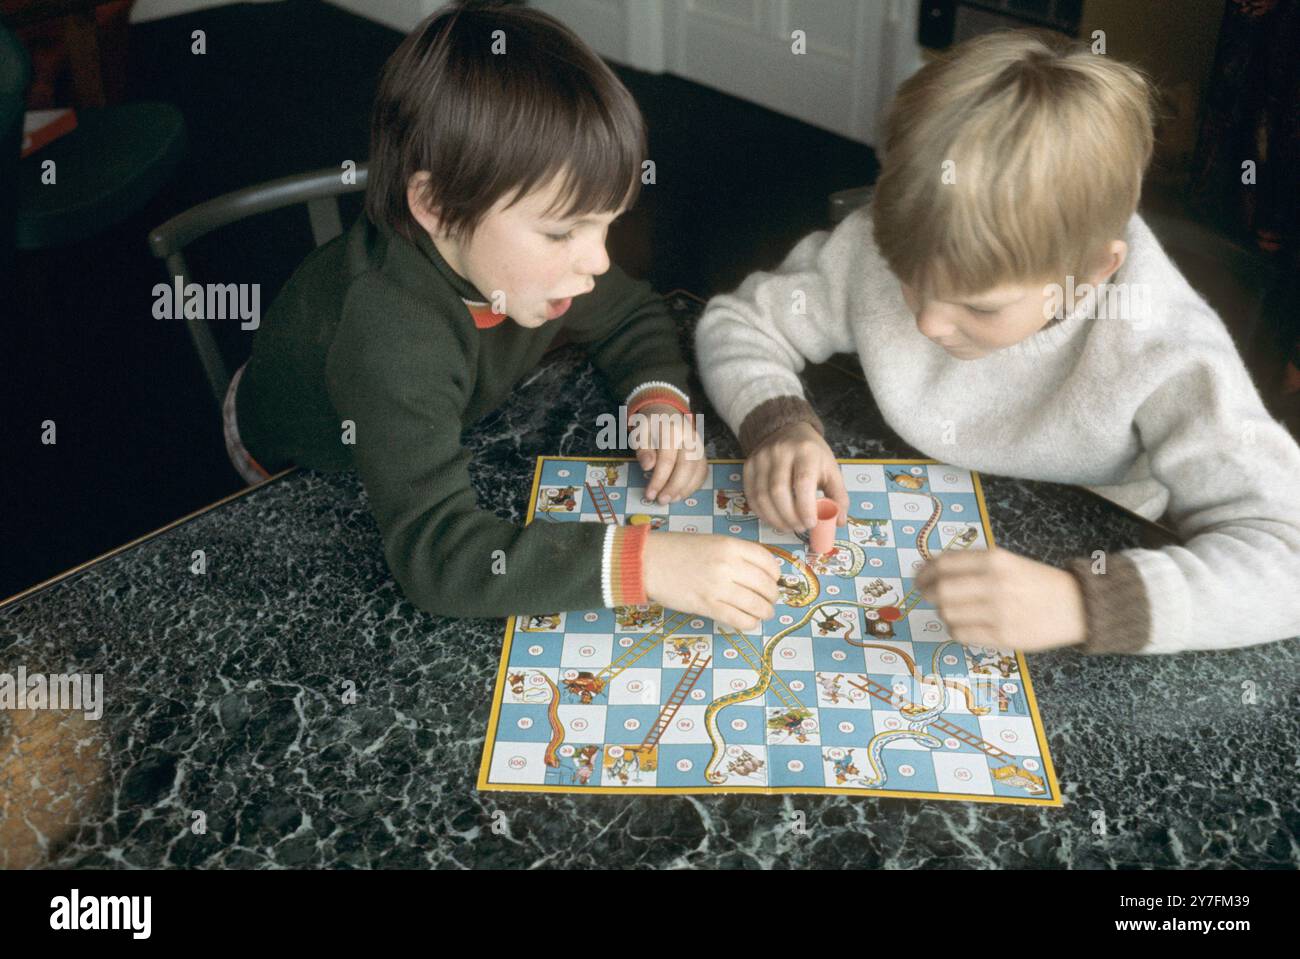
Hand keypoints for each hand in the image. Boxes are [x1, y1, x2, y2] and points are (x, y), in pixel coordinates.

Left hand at [633, 402, 707, 503]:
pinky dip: (694, 485)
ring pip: (697, 470)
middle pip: (686, 466)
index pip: (667, 459)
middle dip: (674, 487)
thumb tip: (647, 466)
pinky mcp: (703, 453)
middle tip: (662, 501)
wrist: (665, 412)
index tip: (649, 494)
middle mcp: (689, 437)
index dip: (659, 479)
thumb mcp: (640, 433)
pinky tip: (681, 494)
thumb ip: (643, 449)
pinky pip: (703, 472)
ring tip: (671, 500)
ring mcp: (699, 445)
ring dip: (685, 489)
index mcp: (672, 430)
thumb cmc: (650, 426)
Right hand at [643, 531, 780, 631]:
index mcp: (730, 545)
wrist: (647, 562)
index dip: (775, 574)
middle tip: (769, 600)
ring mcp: (718, 587)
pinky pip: (739, 619)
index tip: (774, 580)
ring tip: (763, 613)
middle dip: (772, 596)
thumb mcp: (711, 541)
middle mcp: (728, 565)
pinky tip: (749, 622)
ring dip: (765, 612)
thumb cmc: (677, 550)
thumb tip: (759, 574)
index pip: (767, 562)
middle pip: (766, 585)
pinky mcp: (707, 606)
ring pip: (756, 605)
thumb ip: (735, 554)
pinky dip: (749, 623)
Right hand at [743, 421, 848, 532]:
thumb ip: (838, 496)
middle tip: (800, 527)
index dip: (805, 507)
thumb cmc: (812, 454)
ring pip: (762, 496)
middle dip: (789, 516)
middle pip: (778, 491)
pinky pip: (751, 496)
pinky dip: (762, 513)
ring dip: (775, 518)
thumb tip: (838, 521)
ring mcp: (761, 458)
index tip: (811, 523)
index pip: (802, 482)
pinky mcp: (748, 466)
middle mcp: (780, 452)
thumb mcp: (831, 469)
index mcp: (806, 451)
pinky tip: (774, 519)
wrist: (788, 431)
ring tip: (788, 526)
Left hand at [914, 545, 1086, 651]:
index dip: (925, 571)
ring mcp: (999, 612)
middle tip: (926, 594)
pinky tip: (963, 625)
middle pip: (942, 591)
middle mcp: (995, 584)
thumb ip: (972, 564)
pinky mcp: (1003, 637)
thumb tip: (930, 569)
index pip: (945, 564)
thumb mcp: (1007, 561)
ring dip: (943, 612)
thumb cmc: (1036, 582)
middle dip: (927, 593)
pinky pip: (962, 634)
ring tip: (951, 611)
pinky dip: (955, 630)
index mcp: (995, 559)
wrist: (1076, 606)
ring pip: (948, 614)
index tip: (919, 576)